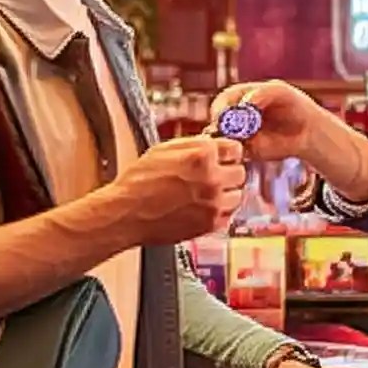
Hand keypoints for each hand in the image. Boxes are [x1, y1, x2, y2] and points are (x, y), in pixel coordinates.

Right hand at [109, 136, 245, 245]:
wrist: (127, 213)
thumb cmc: (139, 183)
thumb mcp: (164, 149)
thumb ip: (194, 144)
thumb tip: (213, 143)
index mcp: (202, 155)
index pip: (236, 149)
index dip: (226, 153)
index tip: (223, 157)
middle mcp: (212, 178)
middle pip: (240, 172)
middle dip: (228, 172)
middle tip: (214, 175)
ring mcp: (213, 203)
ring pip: (238, 195)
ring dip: (227, 193)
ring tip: (208, 193)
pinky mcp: (210, 224)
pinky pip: (228, 215)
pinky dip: (220, 211)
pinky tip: (204, 207)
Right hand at [207, 80, 336, 161]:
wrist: (307, 129)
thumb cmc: (293, 104)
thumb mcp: (280, 91)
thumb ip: (262, 93)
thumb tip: (245, 103)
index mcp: (237, 97)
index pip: (221, 102)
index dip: (221, 110)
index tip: (225, 117)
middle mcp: (233, 116)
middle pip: (217, 123)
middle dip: (221, 129)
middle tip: (232, 134)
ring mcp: (238, 134)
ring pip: (223, 140)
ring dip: (227, 143)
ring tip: (242, 143)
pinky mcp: (246, 151)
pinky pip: (235, 155)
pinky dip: (237, 154)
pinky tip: (246, 152)